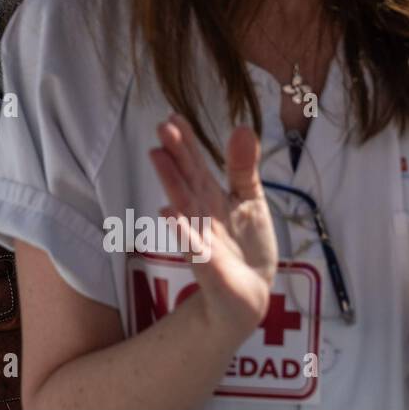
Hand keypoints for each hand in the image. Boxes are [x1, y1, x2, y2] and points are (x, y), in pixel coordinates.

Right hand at [148, 115, 276, 339]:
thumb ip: (242, 167)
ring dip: (172, 183)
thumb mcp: (249, 199)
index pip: (197, 164)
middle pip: (187, 181)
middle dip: (175, 155)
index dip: (187, 142)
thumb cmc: (245, 244)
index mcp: (212, 195)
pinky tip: (170, 215)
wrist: (250, 293)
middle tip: (162, 128)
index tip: (173, 116)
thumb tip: (243, 127)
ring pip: (186, 207)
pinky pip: (195, 249)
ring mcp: (202, 239)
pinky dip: (183, 233)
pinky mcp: (209, 267)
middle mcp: (201, 213)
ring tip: (158, 156)